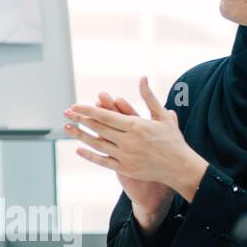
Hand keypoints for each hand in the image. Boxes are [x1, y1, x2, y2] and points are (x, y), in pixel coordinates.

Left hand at [64, 76, 207, 203]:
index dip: (88, 110)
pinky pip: (102, 161)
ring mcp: (126, 156)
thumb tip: (142, 77)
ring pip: (97, 144)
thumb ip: (149, 97)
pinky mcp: (125, 169)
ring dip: (80, 135)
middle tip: (66, 113)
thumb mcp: (162, 116)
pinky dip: (89, 155)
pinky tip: (78, 149)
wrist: (181, 168)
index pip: (106, 116)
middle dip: (80, 119)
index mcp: (137, 126)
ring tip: (67, 127)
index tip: (75, 105)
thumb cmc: (172, 140)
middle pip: (99, 128)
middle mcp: (129, 142)